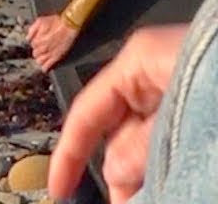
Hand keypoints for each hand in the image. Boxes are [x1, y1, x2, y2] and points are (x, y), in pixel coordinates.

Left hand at [27, 14, 78, 71]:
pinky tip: (45, 68)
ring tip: (43, 56)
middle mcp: (42, 49)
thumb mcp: (40, 21)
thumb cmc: (56, 22)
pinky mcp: (57, 57)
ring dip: (40, 59)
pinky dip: (45, 68)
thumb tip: (28, 38)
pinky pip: (48, 66)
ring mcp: (50, 54)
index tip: (38, 41)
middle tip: (42, 48)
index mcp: (37, 41)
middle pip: (35, 54)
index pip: (32, 45)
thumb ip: (32, 30)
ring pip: (39, 61)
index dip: (35, 43)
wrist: (70, 25)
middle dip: (37, 51)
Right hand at [48, 25, 187, 203]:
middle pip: (115, 131)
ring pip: (141, 137)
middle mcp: (149, 72)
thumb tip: (112, 172)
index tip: (58, 188)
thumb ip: (142, 143)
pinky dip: (161, 160)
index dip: (67, 154)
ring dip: (140, 169)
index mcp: (136, 61)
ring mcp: (172, 86)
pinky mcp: (193, 99)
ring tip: (141, 194)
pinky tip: (160, 180)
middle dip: (114, 171)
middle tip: (119, 202)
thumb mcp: (177, 107)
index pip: (85, 113)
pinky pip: (164, 135)